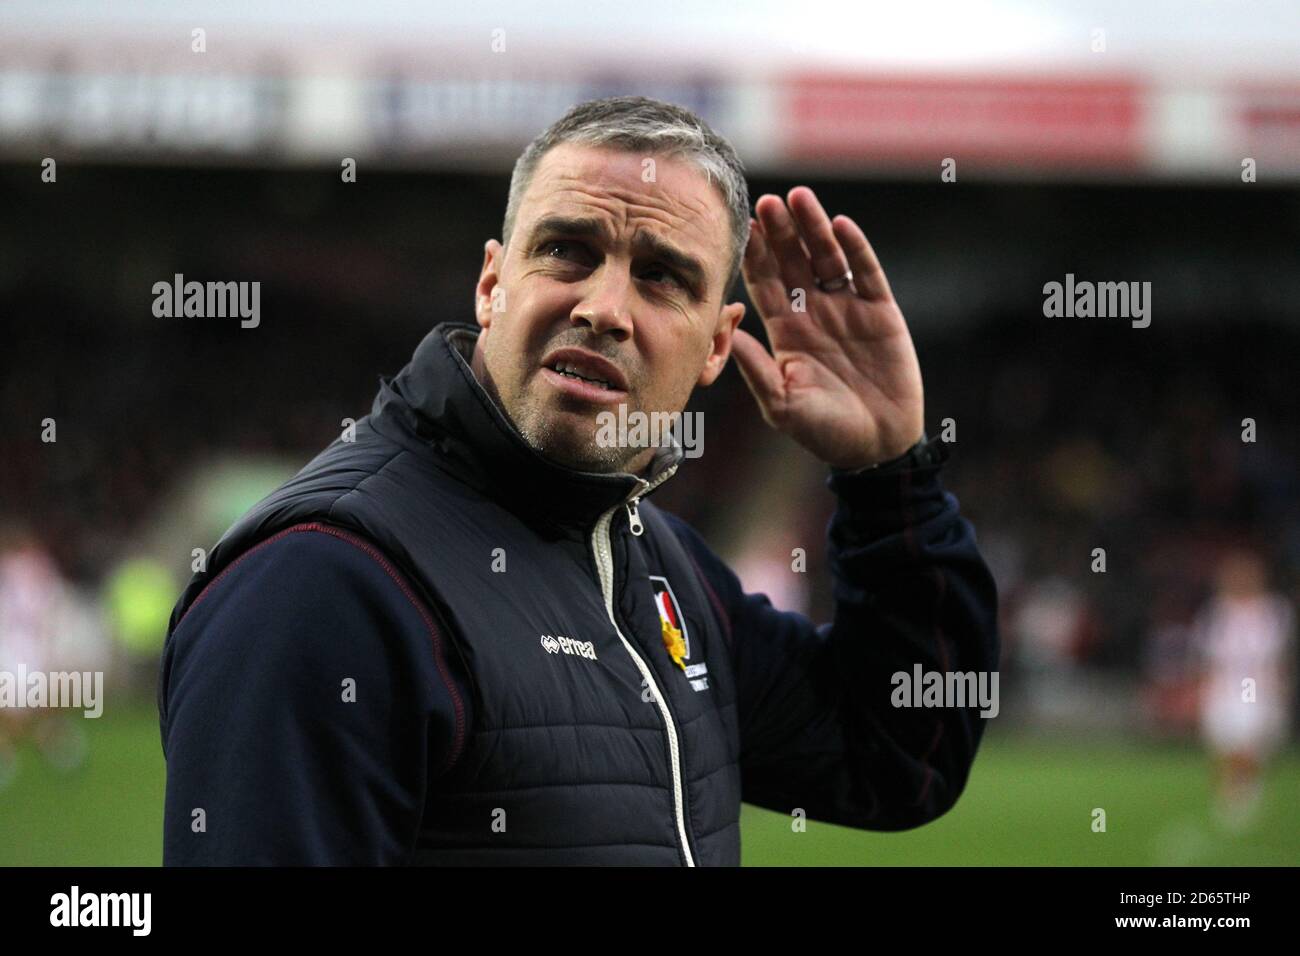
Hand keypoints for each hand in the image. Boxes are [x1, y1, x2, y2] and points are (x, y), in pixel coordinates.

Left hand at [731, 187, 924, 469]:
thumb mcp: (783, 406)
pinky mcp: (880, 312)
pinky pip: (866, 272)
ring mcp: (847, 308)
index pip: (765, 285)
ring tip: (800, 199)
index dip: (755, 257)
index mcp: (786, 332)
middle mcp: (813, 312)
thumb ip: (757, 370)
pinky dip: (856, 248)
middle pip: (793, 262)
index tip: (742, 229)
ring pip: (827, 257)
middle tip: (767, 203)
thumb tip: (732, 333)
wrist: (877, 445)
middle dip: (780, 233)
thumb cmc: (825, 432)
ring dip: (814, 228)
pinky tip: (841, 225)